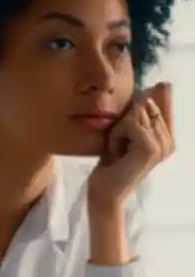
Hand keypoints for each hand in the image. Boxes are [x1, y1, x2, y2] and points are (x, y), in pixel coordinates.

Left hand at [87, 82, 175, 208]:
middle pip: (145, 106)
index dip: (156, 96)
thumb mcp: (125, 136)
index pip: (164, 104)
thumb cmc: (110, 163)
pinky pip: (129, 124)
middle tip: (119, 145)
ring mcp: (163, 145)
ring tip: (117, 149)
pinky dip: (115, 136)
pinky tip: (115, 152)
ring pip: (136, 114)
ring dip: (118, 131)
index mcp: (167, 138)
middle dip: (124, 122)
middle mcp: (170, 142)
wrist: (105, 191)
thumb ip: (140, 116)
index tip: (160, 85)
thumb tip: (155, 88)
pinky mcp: (151, 147)